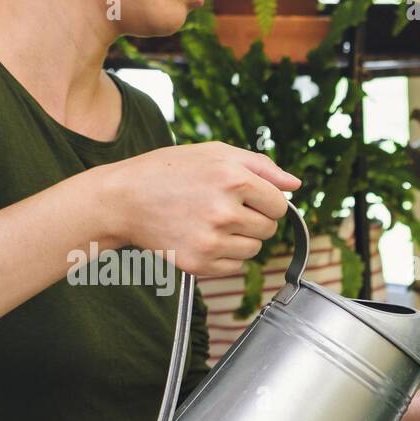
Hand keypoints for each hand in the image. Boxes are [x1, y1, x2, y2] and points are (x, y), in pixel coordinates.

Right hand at [104, 141, 300, 275]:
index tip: (247, 198)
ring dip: (240, 239)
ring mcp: (211, 240)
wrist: (123, 199)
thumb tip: (296, 185)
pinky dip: (225, 256)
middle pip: (269, 229)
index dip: (266, 202)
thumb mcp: (215, 154)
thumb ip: (262, 166)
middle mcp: (224, 211)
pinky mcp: (199, 263)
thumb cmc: (171, 171)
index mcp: (233, 179)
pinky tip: (202, 237)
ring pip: (254, 250)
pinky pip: (235, 267)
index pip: (279, 206)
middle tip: (223, 208)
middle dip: (254, 220)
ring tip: (210, 222)